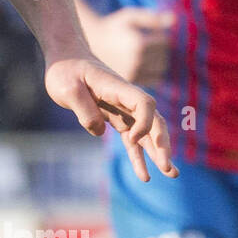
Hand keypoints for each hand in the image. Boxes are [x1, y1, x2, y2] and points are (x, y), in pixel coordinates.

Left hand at [45, 56, 177, 182]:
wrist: (65, 61)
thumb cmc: (65, 71)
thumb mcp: (67, 89)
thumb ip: (84, 109)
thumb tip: (99, 131)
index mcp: (117, 88)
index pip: (143, 103)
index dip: (145, 122)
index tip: (132, 138)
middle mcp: (125, 99)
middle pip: (153, 121)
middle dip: (161, 144)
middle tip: (167, 167)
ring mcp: (123, 110)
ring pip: (146, 133)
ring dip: (158, 153)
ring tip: (172, 174)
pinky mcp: (116, 119)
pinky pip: (131, 140)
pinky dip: (138, 156)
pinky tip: (145, 176)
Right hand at [85, 7, 174, 84]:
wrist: (92, 44)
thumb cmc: (113, 26)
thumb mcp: (130, 16)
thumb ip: (153, 18)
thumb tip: (175, 19)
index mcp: (139, 44)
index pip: (164, 41)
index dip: (159, 34)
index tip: (148, 31)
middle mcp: (136, 61)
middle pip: (164, 56)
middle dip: (159, 49)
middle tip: (146, 42)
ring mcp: (133, 73)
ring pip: (160, 69)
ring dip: (158, 61)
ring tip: (144, 53)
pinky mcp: (130, 82)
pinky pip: (154, 79)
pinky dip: (152, 72)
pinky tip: (141, 63)